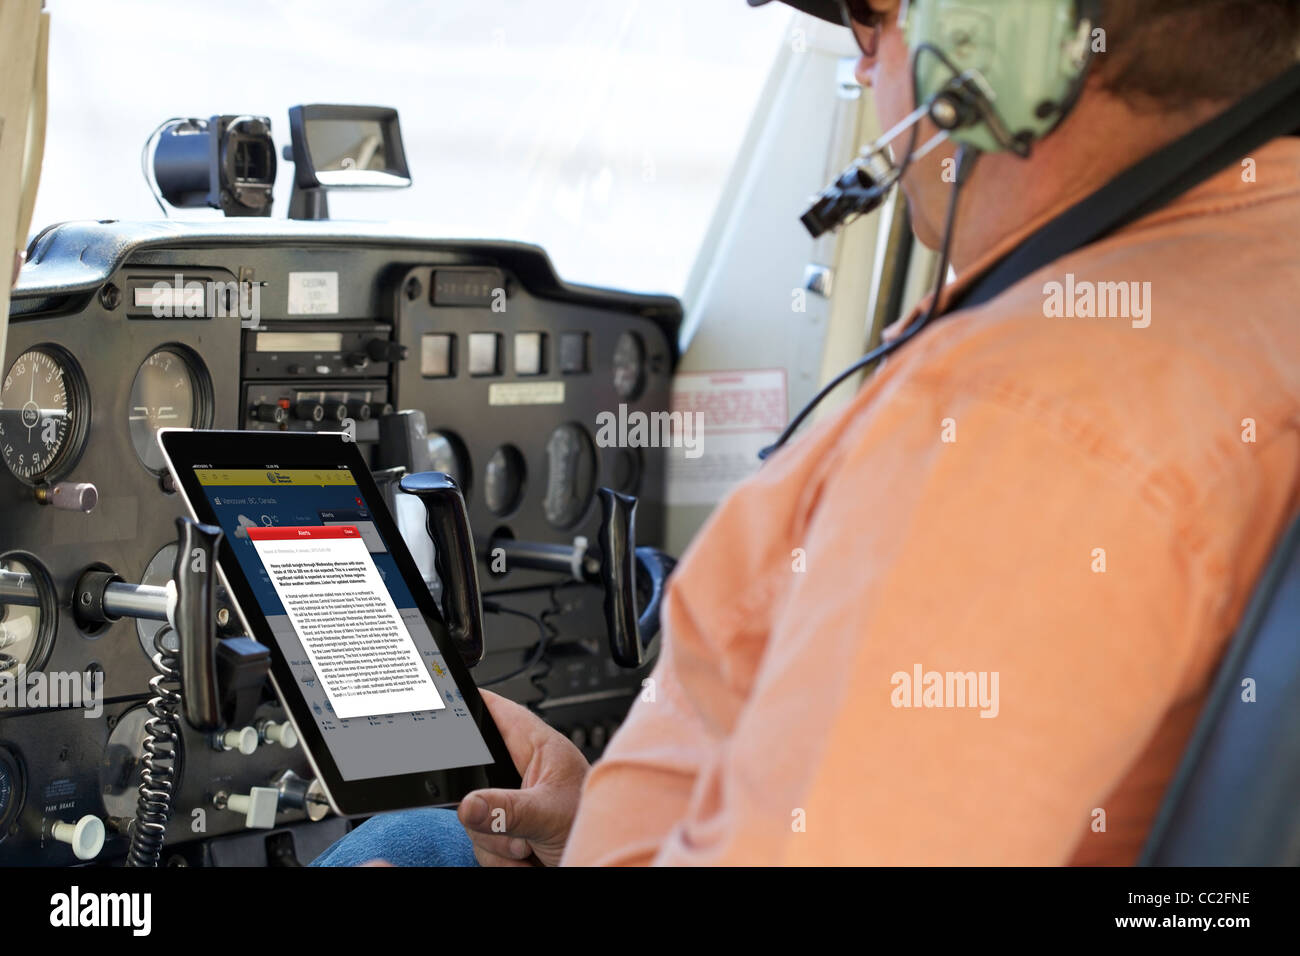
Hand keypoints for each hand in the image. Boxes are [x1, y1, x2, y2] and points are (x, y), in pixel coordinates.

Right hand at [457, 690, 588, 865]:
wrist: (605, 864)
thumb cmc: (601, 828)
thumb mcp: (550, 814)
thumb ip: (508, 808)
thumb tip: (469, 804)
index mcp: (537, 747)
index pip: (495, 710)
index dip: (467, 703)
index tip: (441, 703)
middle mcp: (521, 771)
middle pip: (472, 770)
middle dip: (481, 802)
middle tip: (507, 821)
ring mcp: (511, 801)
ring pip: (471, 812)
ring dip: (494, 839)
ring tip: (527, 845)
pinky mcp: (506, 828)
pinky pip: (479, 839)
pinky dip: (497, 857)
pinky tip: (523, 858)